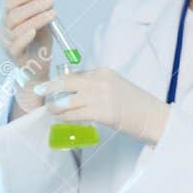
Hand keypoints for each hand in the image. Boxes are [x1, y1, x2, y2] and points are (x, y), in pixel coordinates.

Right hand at [0, 0, 58, 96]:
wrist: (38, 68)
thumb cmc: (38, 43)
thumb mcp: (42, 22)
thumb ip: (42, 8)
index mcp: (6, 18)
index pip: (10, 2)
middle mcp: (3, 30)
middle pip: (13, 14)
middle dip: (34, 5)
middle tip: (51, 1)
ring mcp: (6, 44)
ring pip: (17, 28)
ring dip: (36, 18)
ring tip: (53, 13)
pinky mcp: (13, 57)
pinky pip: (16, 45)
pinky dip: (24, 37)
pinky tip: (34, 31)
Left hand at [47, 68, 168, 144]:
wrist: (154, 117)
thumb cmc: (136, 105)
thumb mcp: (116, 88)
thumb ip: (97, 88)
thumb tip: (76, 95)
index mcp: (103, 72)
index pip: (75, 74)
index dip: (60, 82)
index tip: (50, 87)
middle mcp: (100, 81)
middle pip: (67, 81)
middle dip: (50, 86)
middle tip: (38, 91)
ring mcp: (101, 96)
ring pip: (68, 100)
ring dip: (55, 107)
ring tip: (50, 111)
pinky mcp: (103, 112)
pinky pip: (76, 114)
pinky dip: (65, 118)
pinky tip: (61, 120)